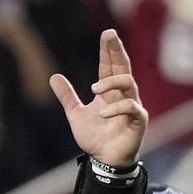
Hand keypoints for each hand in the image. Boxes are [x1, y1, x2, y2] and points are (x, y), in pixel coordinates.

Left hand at [50, 29, 147, 167]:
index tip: (107, 33)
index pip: (110, 66)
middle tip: (109, 34)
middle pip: (123, 66)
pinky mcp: (139, 119)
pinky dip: (116, 108)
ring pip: (128, 82)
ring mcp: (133, 105)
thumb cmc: (94, 137)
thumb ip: (67, 97)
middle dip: (116, 49)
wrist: (104, 160)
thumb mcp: (75, 114)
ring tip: (93, 89)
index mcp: (109, 92)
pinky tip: (102, 114)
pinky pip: (131, 106)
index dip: (108, 50)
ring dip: (111, 82)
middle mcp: (123, 94)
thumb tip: (53, 76)